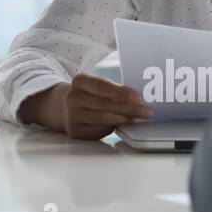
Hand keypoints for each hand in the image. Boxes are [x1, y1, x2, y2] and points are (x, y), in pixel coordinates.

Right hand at [22, 74, 153, 139]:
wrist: (66, 108)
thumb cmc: (90, 96)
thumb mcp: (96, 86)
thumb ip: (113, 90)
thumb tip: (138, 99)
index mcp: (79, 81)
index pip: (100, 85)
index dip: (119, 91)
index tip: (137, 96)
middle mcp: (73, 97)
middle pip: (104, 103)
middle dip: (128, 107)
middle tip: (145, 111)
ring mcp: (72, 115)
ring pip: (103, 118)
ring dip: (124, 118)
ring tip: (137, 118)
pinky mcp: (75, 130)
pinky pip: (99, 129)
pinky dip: (113, 127)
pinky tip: (124, 125)